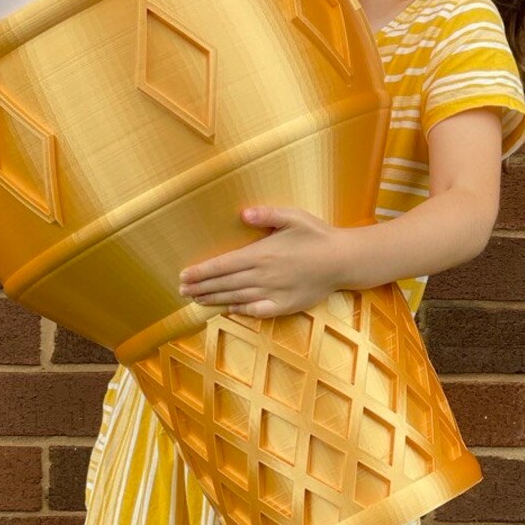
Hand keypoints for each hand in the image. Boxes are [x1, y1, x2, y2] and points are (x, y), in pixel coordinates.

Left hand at [178, 205, 343, 318]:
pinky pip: (257, 310)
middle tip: (181, 290)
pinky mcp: (285, 305)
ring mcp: (273, 293)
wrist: (343, 260)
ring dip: (214, 299)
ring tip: (196, 300)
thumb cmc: (317, 234)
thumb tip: (244, 213)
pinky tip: (228, 310)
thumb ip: (267, 214)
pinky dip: (240, 311)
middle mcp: (264, 276)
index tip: (183, 275)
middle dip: (200, 287)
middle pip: (225, 284)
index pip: (223, 265)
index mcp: (261, 254)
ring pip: (237, 298)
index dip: (201, 272)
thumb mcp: (293, 216)